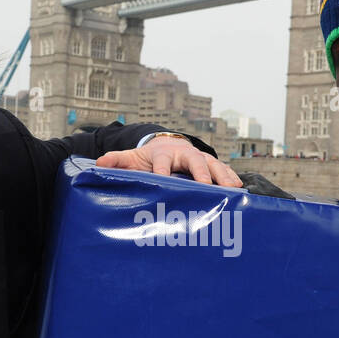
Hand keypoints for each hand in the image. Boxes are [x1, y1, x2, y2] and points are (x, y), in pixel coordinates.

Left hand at [95, 136, 243, 186]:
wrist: (166, 147)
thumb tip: (99, 164)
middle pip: (195, 162)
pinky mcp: (210, 166)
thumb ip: (117, 160)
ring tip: (232, 189)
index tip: (163, 182)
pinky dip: (231, 178)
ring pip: (214, 165)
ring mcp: (200, 159)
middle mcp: (184, 154)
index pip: (162, 163)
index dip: (163, 172)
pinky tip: (239, 190)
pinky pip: (223, 170)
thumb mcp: (132, 158)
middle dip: (201, 173)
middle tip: (205, 186)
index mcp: (163, 153)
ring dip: (223, 176)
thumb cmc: (149, 158)